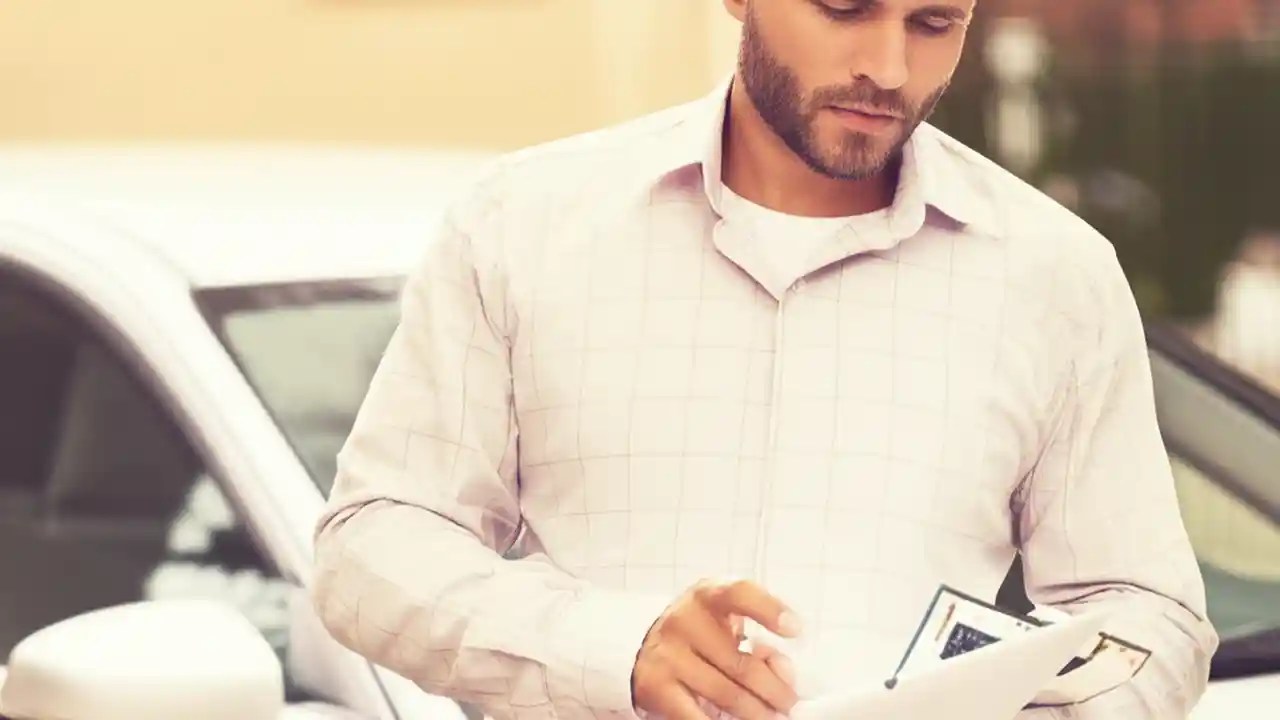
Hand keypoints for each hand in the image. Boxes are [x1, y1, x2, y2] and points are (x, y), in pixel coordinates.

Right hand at [632, 579, 801, 719]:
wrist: (653, 648)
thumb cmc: (704, 636)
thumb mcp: (731, 627)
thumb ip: (761, 644)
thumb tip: (782, 673)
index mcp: (709, 596)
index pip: (740, 594)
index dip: (768, 610)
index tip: (794, 629)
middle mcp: (684, 620)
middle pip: (743, 663)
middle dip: (774, 691)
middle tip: (789, 703)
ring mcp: (667, 653)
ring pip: (726, 694)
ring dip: (756, 713)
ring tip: (771, 718)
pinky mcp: (655, 684)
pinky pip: (696, 716)